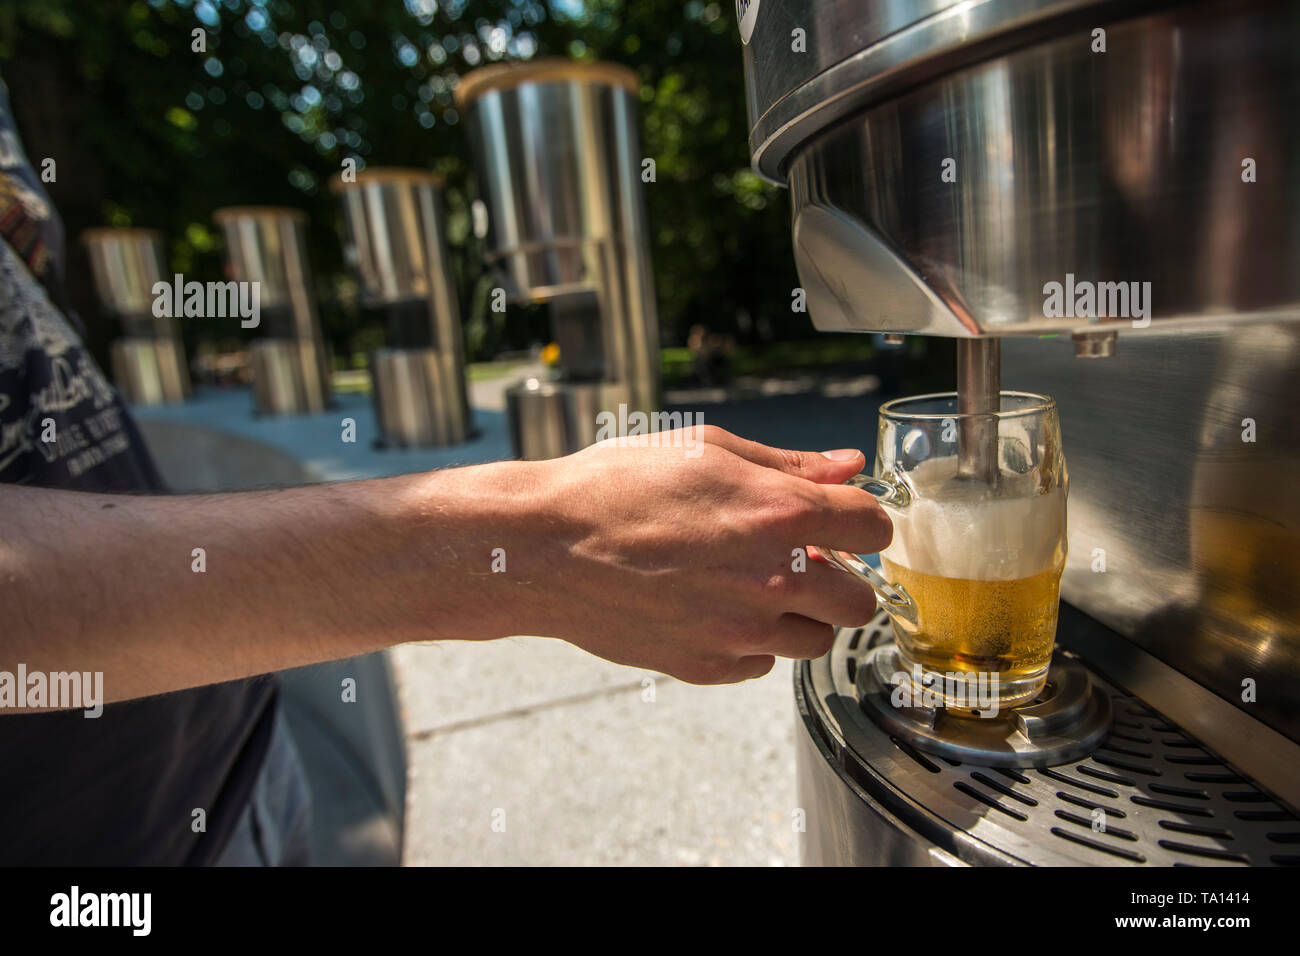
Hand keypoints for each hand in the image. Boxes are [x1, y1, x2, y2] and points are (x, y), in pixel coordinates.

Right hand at [523, 425, 891, 683]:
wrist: (542, 546)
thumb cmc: (616, 485)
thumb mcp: (706, 449)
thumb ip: (787, 464)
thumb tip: (847, 466)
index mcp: (779, 514)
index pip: (874, 528)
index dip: (860, 520)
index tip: (837, 520)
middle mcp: (771, 579)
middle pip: (860, 601)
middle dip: (838, 577)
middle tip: (798, 558)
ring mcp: (739, 631)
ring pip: (814, 639)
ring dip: (798, 613)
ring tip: (749, 583)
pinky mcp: (706, 665)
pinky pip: (761, 663)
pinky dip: (750, 641)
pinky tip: (711, 607)